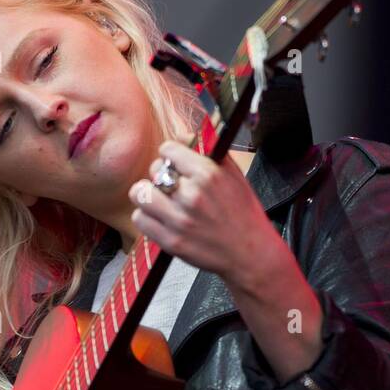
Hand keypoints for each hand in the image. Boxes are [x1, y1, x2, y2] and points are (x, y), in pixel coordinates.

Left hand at [127, 139, 277, 283]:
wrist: (250, 252)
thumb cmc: (243, 213)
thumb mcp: (233, 174)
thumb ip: (207, 152)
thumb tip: (182, 137)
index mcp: (208, 174)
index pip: (168, 149)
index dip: (170, 156)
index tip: (174, 164)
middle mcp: (192, 195)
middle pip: (153, 169)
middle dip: (161, 175)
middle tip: (171, 186)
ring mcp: (180, 220)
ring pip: (141, 194)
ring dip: (148, 195)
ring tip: (160, 201)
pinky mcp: (171, 242)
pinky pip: (140, 219)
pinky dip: (146, 217)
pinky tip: (160, 219)